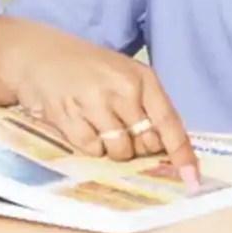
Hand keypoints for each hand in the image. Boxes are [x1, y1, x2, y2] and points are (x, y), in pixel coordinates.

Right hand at [0, 22, 199, 188]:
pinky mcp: (69, 115)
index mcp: (142, 78)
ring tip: (100, 126)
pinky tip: (82, 124)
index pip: (169, 122)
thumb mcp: (125, 75)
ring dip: (113, 148)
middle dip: (139, 146)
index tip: (192, 178)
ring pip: (119, 151)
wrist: (39, 54)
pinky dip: (90, 145)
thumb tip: (166, 147)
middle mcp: (121, 89)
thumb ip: (146, 106)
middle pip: (146, 143)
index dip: (182, 153)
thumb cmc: (88, 67)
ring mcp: (94, 102)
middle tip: (123, 130)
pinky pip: (92, 150)